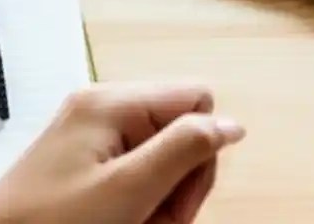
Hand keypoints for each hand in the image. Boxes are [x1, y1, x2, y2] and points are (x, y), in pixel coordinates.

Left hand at [0, 83, 244, 223]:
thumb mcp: (128, 189)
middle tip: (154, 220)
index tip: (176, 195)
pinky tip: (121, 223)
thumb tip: (231, 125)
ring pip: (160, 160)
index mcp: (111, 103)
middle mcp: (101, 109)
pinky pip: (133, 176)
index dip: (200, 151)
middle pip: (181, 132)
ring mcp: (90, 135)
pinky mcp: (82, 162)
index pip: (197, 101)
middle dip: (178, 183)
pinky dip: (136, 205)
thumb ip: (185, 149)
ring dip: (158, 201)